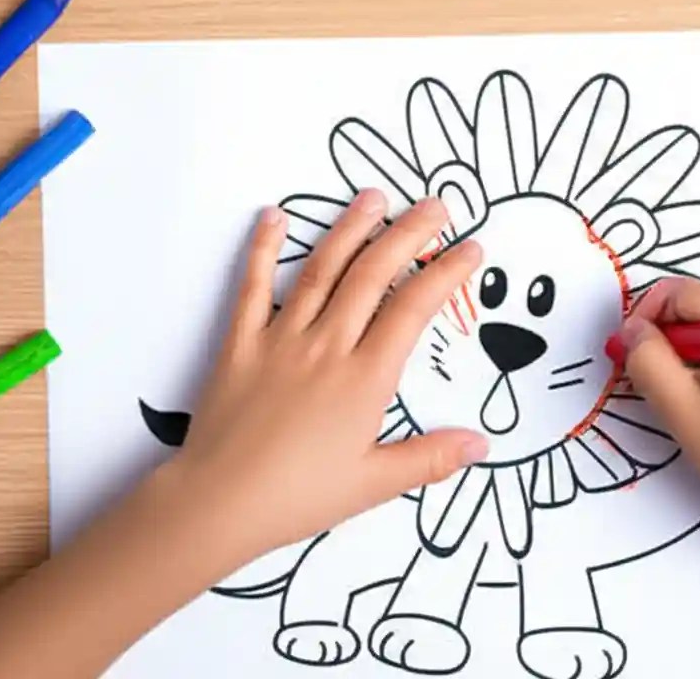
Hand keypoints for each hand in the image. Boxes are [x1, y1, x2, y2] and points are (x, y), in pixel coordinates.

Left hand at [171, 189, 488, 562]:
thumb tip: (480, 444)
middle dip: (408, 234)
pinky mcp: (240, 344)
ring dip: (350, 228)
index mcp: (365, 379)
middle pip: (374, 275)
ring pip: (322, 270)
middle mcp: (327, 347)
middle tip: (434, 206)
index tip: (470, 249)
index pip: (415, 309)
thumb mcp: (374, 483)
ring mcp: (281, 339)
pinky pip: (253, 287)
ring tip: (373, 197)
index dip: (446, 274)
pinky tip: (274, 217)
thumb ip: (430, 458)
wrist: (219, 502)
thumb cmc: (298, 497)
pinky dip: (264, 249)